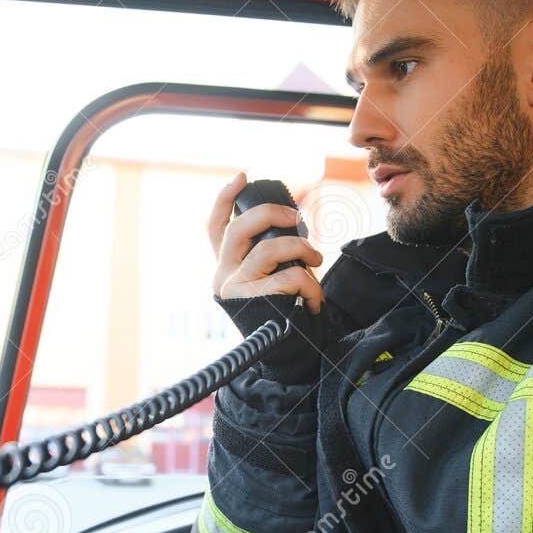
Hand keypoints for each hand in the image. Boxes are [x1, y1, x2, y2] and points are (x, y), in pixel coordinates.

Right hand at [206, 170, 323, 311]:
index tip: (243, 175)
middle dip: (272, 213)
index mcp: (226, 265)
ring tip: (316, 261)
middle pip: (240, 228)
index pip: (215, 225)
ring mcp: (234, 288)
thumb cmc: (282, 313)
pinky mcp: (251, 301)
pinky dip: (310, 286)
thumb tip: (290, 221)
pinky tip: (314, 301)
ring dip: (302, 250)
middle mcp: (222, 274)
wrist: (283, 357)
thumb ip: (269, 254)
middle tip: (298, 220)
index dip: (225, 198)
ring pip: (270, 250)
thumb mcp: (270, 278)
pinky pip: (288, 278)